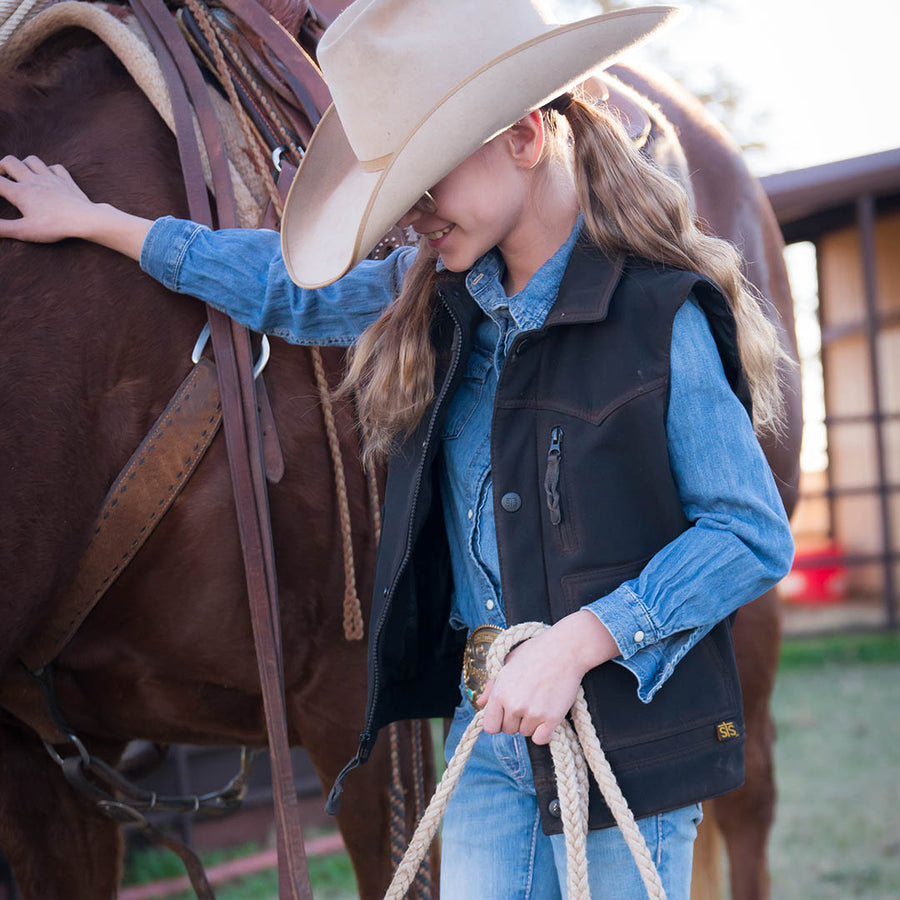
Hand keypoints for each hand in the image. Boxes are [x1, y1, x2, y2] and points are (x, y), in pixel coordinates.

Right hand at [0, 155, 96, 242]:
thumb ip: (2, 228)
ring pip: (32, 160)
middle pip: (9, 162)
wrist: (86, 220)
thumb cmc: (55, 227)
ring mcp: (51, 178)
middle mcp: (34, 180)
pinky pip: (55, 167)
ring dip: (23, 164)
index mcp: (21, 192)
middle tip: (1, 177)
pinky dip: (49, 169)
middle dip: (0, 167)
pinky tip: (48, 177)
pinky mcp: (67, 180)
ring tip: (22, 175)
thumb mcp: (25, 231)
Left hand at [477, 611, 619, 744]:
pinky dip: (543, 732)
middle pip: (508, 730)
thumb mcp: (507, 663)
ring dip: (531, 724)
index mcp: (500, 692)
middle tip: (527, 702)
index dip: (497, 721)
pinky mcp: (551, 719)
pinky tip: (546, 717)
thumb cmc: (535, 652)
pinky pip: (540, 739)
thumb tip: (480, 704)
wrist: (564, 650)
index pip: (490, 726)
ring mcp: (533, 713)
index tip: (505, 714)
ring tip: (539, 703)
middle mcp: (514, 706)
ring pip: (526, 733)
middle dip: (515, 720)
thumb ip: (491, 687)